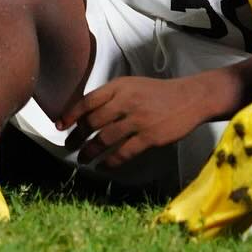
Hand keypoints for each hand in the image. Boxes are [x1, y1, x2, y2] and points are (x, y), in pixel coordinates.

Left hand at [59, 74, 214, 168]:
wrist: (190, 97)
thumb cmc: (158, 93)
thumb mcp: (131, 85)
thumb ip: (111, 97)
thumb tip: (86, 114)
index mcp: (118, 87)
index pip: (87, 101)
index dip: (70, 115)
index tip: (60, 126)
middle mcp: (125, 102)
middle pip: (92, 122)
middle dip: (77, 137)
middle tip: (69, 146)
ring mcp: (138, 120)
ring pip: (105, 139)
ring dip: (90, 152)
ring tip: (83, 159)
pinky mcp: (150, 137)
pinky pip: (124, 152)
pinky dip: (110, 162)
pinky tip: (103, 166)